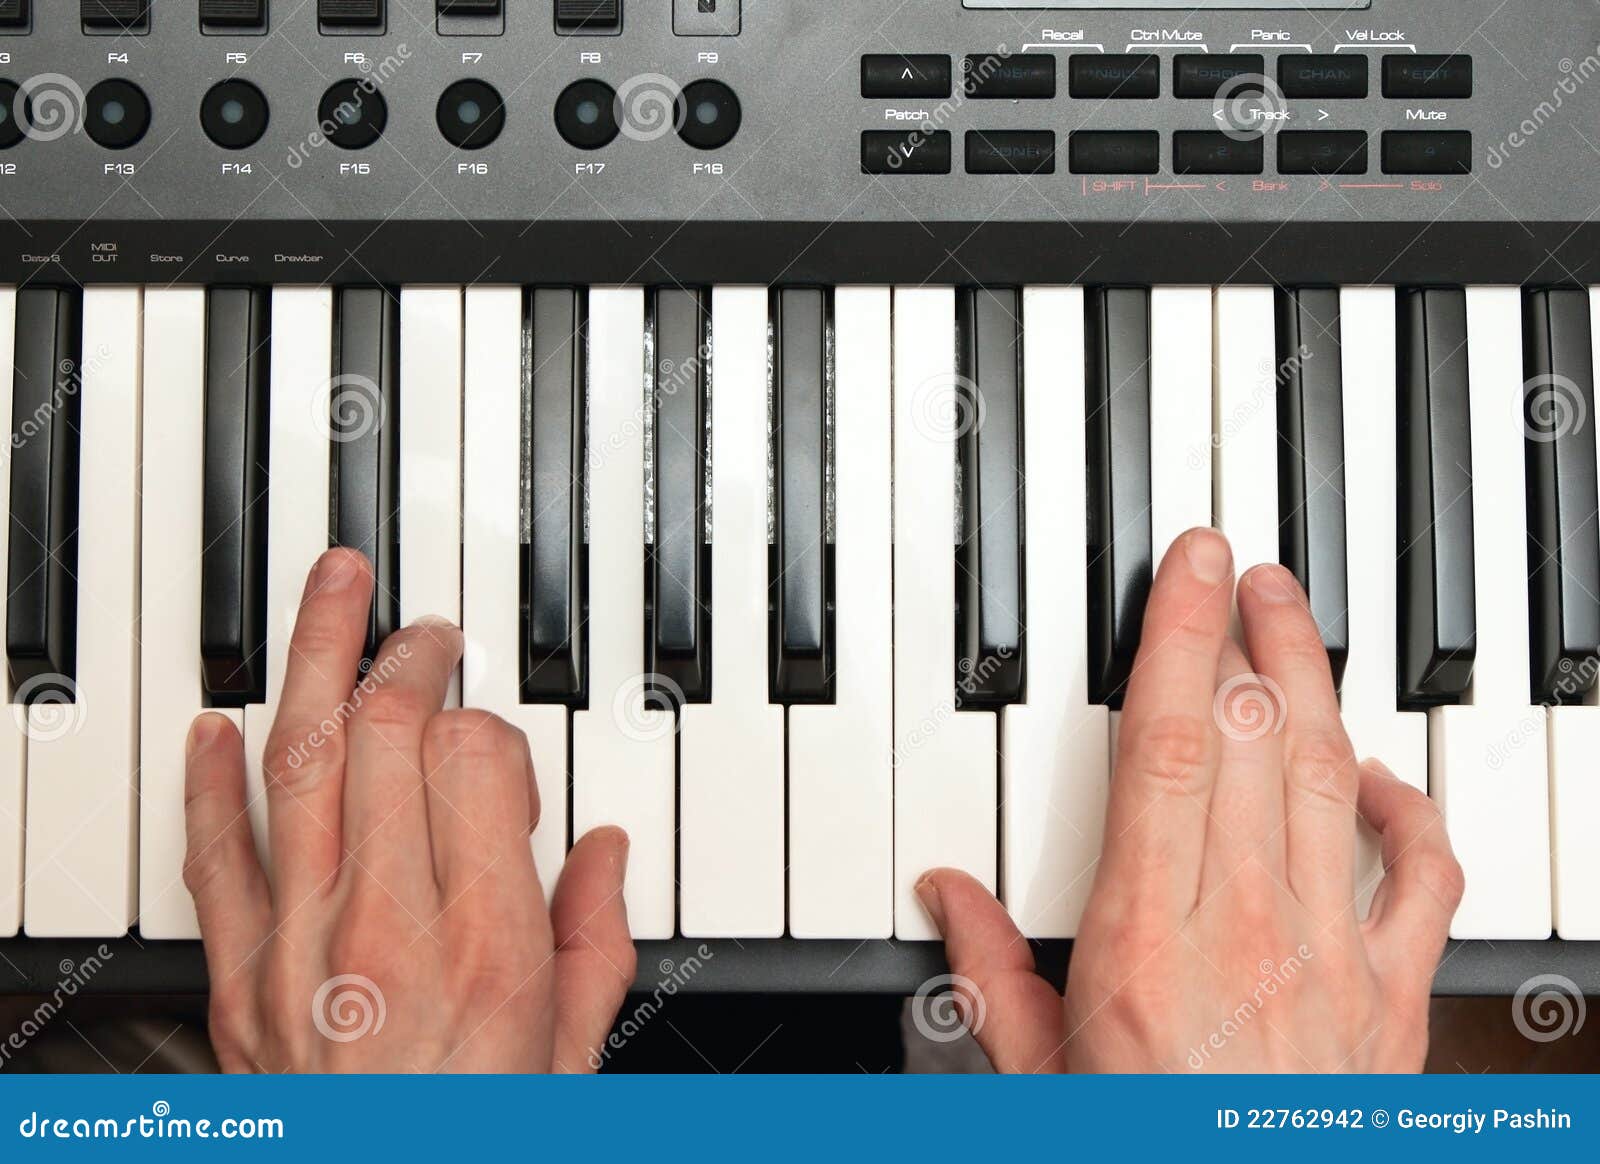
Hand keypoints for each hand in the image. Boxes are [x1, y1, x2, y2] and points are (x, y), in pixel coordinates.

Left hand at [182, 548, 634, 1072]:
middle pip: (386, 735)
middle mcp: (388, 928)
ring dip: (313, 660)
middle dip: (411, 657)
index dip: (493, 725)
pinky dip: (208, 782)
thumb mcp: (572, 1058)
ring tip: (331, 590)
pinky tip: (213, 726)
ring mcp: (300, 947)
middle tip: (428, 630)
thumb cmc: (481, 1138)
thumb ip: (596, 941)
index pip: (478, 759)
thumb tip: (608, 855)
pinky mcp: (239, 979)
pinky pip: (215, 855)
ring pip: (300, 762)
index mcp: (488, 941)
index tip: (499, 739)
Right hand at [918, 528, 1463, 1072]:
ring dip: (1313, 682)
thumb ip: (987, 971)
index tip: (1191, 567)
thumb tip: (942, 894)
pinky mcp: (1394, 995)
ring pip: (1328, 778)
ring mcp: (1330, 956)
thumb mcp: (1035, 1076)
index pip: (1165, 745)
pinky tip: (1376, 771)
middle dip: (1250, 630)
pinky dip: (1406, 809)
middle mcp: (1243, 928)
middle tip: (1240, 562)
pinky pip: (1423, 877)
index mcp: (1143, 939)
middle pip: (1253, 737)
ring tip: (1294, 614)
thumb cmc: (1138, 1150)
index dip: (1182, 638)